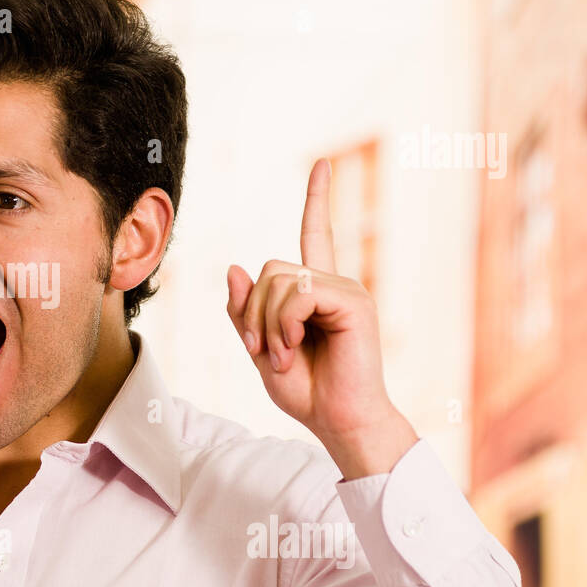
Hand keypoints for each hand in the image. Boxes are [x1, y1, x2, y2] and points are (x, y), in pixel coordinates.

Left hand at [224, 159, 416, 479]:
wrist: (338, 421)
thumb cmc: (306, 391)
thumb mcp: (260, 348)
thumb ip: (245, 310)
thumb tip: (233, 268)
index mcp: (317, 291)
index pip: (316, 234)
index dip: (318, 199)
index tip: (322, 165)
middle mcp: (335, 283)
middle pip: (269, 269)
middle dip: (254, 313)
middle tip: (266, 352)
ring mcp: (346, 290)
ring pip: (279, 281)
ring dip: (267, 323)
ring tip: (284, 355)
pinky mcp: (353, 302)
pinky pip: (297, 295)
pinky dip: (284, 325)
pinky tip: (294, 349)